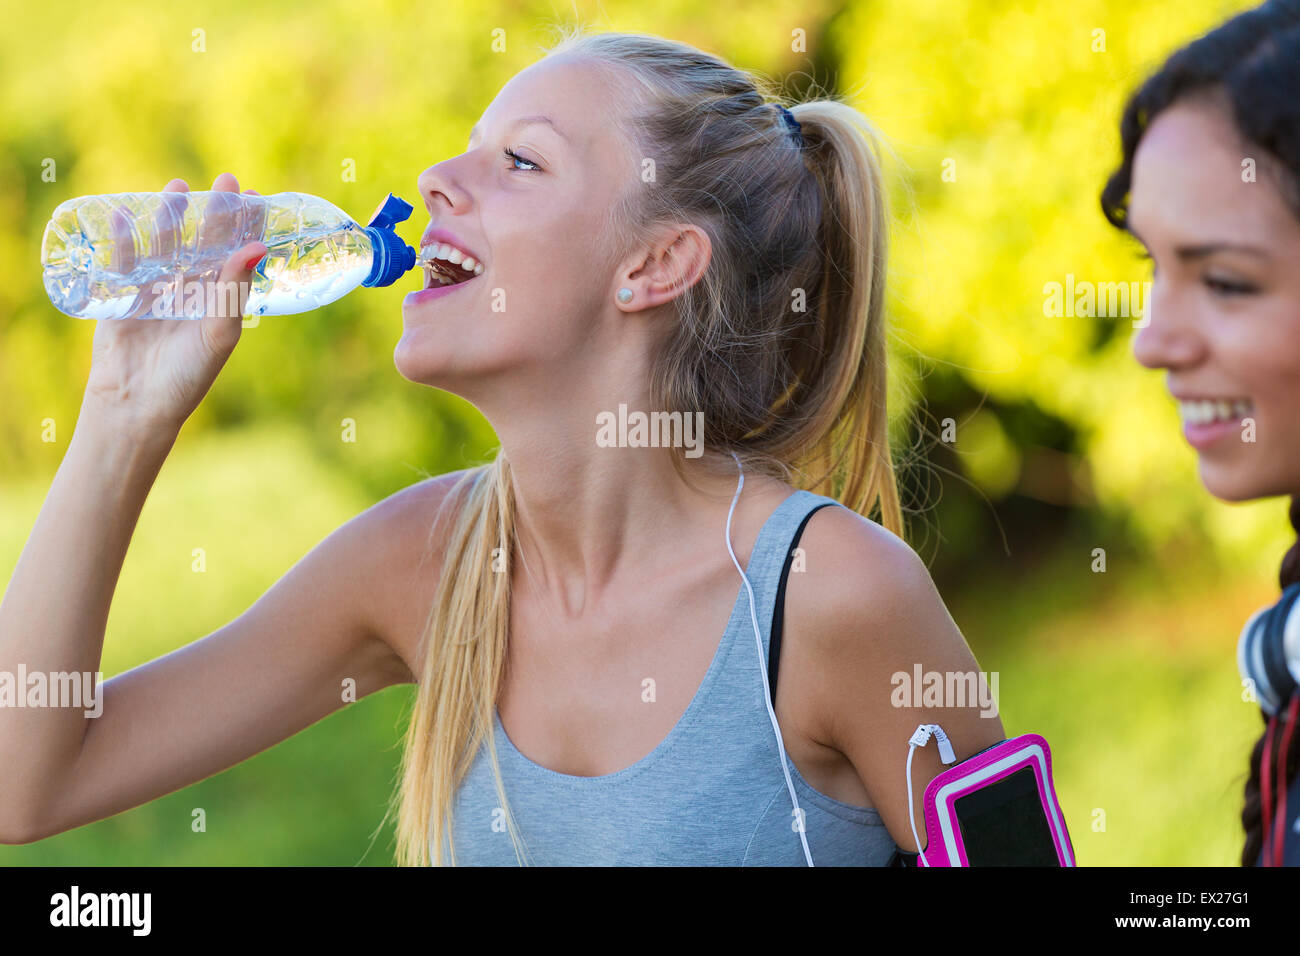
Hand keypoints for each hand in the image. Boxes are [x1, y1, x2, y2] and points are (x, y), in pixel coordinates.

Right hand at [82, 173, 266, 436]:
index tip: (255, 197)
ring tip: (176, 187)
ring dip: (170, 217)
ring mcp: (158, 290)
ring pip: (166, 245)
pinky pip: (124, 261)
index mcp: (221, 299)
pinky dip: (123, 239)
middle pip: (205, 242)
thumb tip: (256, 247)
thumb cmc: (188, 375)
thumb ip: (233, 290)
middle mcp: (193, 290)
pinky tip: (124, 216)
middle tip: (224, 180)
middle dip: (214, 212)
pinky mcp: (125, 295)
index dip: (246, 227)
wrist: (139, 404)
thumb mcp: (218, 332)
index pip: (237, 254)